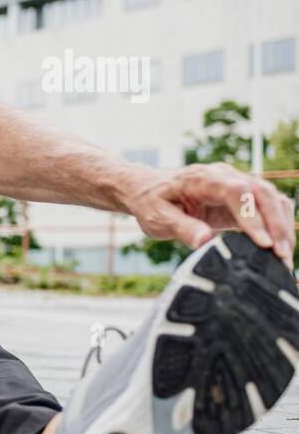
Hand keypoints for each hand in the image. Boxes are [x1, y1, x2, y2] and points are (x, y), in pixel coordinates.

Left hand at [126, 163, 294, 267]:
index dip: (252, 217)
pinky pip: (269, 206)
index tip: (263, 244)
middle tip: (282, 255)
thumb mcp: (156, 217)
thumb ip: (180, 227)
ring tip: (284, 257)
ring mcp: (236, 184)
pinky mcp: (242, 198)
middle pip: (262, 192)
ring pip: (271, 198)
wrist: (149, 189)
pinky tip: (280, 248)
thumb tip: (204, 241)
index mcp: (201, 178)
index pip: (236, 192)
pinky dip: (279, 225)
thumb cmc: (151, 203)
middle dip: (276, 224)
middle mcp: (224, 176)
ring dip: (283, 226)